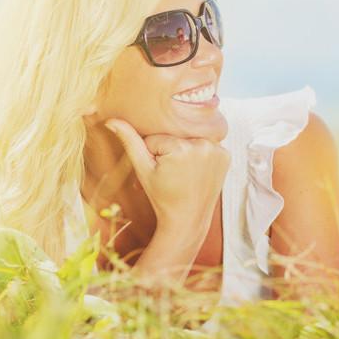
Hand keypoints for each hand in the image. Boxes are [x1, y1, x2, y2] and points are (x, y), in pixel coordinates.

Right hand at [106, 119, 229, 243]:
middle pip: (175, 137)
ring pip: (189, 139)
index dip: (153, 155)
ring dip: (185, 152)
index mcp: (181, 147)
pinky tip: (198, 171)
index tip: (161, 173)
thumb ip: (129, 142)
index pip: (157, 138)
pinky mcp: (226, 155)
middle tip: (173, 175)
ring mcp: (218, 150)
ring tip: (185, 173)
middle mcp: (202, 145)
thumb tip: (111, 120)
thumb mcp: (143, 169)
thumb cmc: (162, 196)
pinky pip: (206, 145)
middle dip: (170, 152)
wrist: (188, 218)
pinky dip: (201, 155)